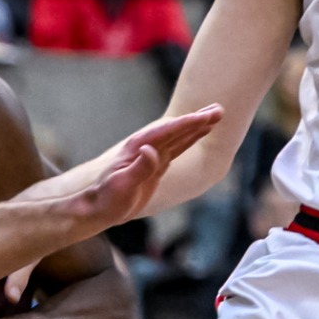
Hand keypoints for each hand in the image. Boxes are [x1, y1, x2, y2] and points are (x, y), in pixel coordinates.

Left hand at [61, 105, 222, 230]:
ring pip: (181, 135)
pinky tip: (202, 131)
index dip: (188, 124)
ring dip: (198, 125)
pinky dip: (192, 137)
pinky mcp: (158, 163)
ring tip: (217, 114)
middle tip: (219, 109)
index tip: (206, 117)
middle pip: (177, 129)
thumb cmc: (108, 199)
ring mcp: (154, 154)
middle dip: (197, 119)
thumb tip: (151, 150)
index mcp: (140, 147)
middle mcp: (148, 146)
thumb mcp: (122, 185)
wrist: (99, 209)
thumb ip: (139, 167)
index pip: (168, 132)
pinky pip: (180, 146)